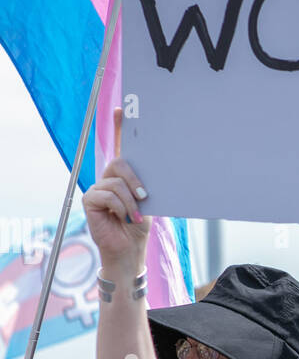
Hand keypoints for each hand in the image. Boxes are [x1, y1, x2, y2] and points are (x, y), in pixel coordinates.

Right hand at [82, 107, 150, 269]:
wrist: (129, 248)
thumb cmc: (138, 225)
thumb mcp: (147, 201)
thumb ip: (143, 184)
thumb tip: (149, 173)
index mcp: (123, 176)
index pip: (119, 148)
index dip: (119, 128)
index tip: (122, 110)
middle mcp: (108, 178)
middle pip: (118, 162)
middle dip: (133, 178)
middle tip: (144, 195)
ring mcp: (97, 188)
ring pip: (115, 182)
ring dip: (129, 200)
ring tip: (135, 215)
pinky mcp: (89, 200)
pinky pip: (106, 195)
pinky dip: (119, 207)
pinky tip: (123, 217)